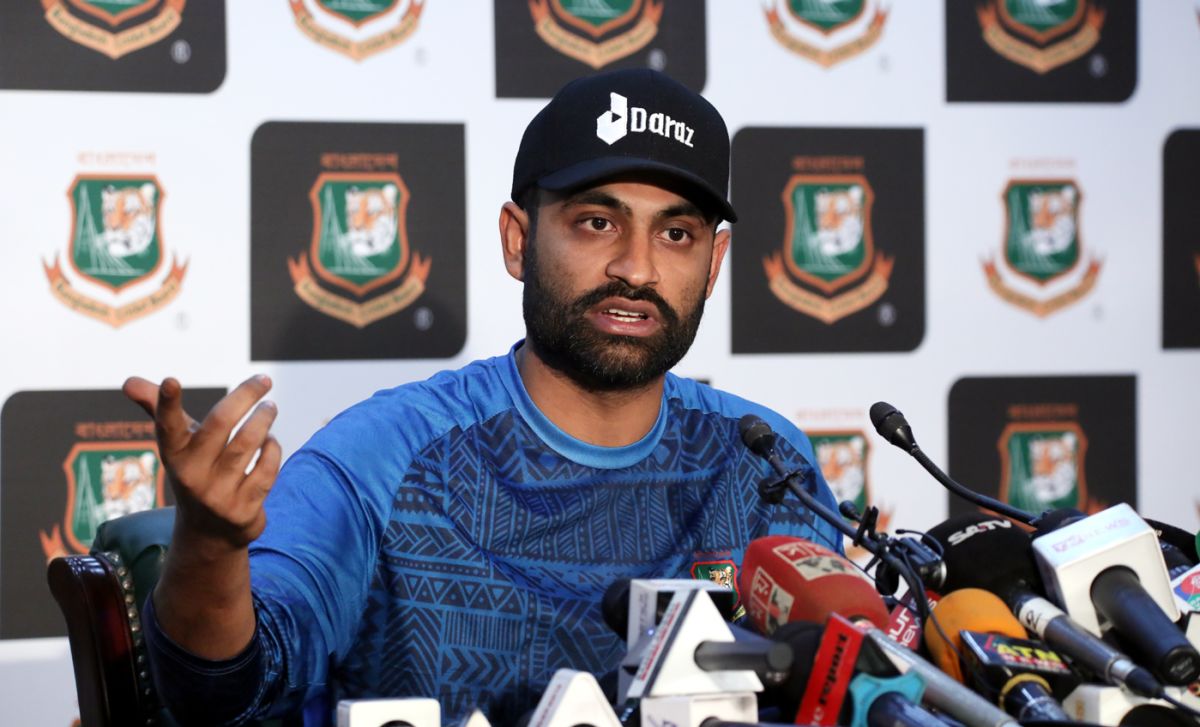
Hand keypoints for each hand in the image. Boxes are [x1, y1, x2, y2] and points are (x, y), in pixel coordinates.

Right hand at [124, 375, 280, 549]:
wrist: (209, 534)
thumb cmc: (196, 471)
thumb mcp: (179, 445)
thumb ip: (158, 410)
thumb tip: (128, 381)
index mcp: (173, 455)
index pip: (167, 427)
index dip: (166, 403)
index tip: (170, 380)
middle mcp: (192, 475)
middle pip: (220, 423)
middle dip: (245, 395)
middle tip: (264, 380)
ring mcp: (218, 494)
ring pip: (248, 442)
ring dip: (263, 418)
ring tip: (269, 407)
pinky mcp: (243, 509)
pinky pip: (267, 468)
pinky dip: (272, 448)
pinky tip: (270, 441)